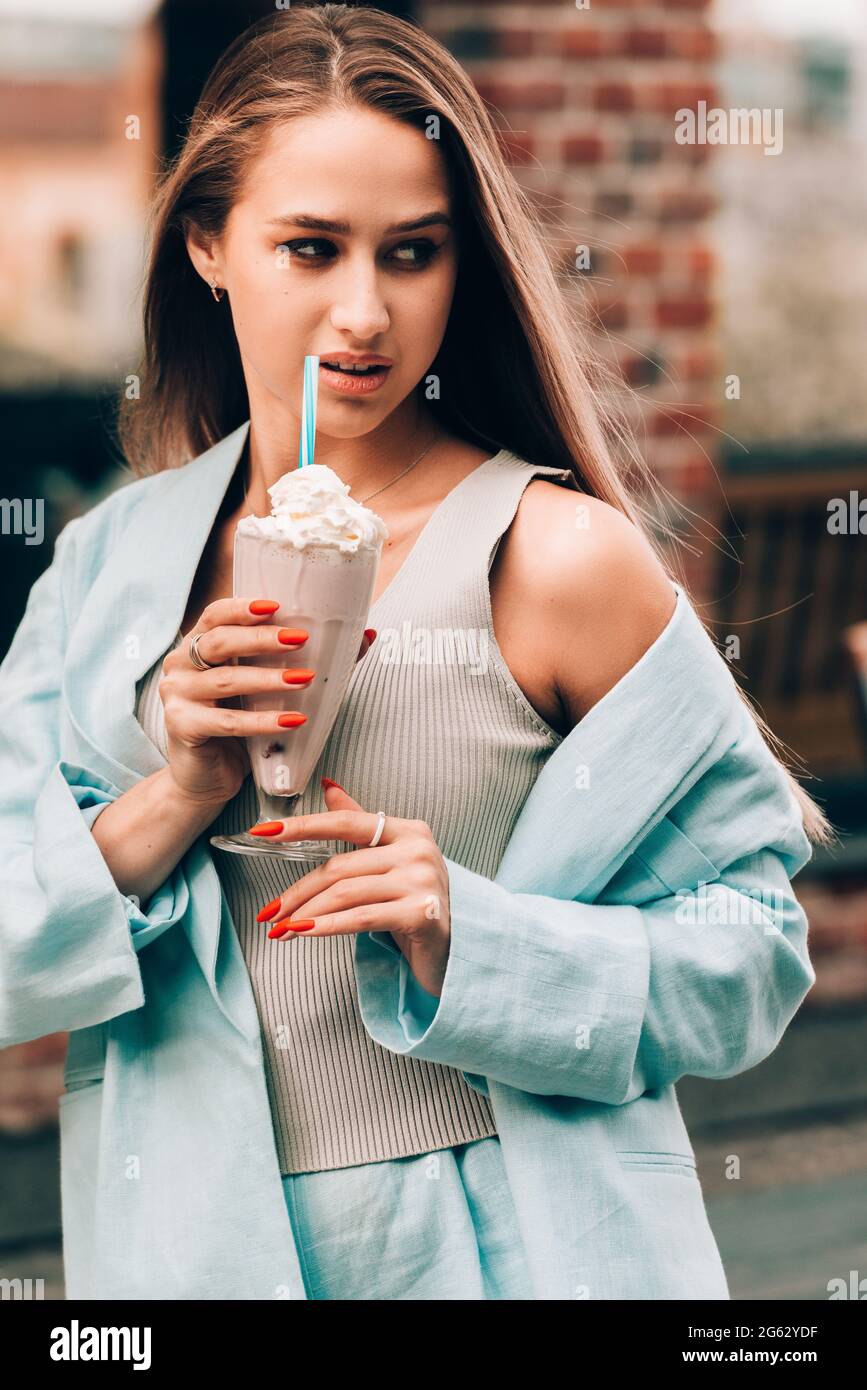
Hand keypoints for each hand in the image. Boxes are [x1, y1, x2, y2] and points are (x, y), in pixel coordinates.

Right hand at [160, 598, 375, 806]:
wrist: (206, 779)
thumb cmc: (238, 726)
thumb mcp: (265, 689)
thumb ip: (305, 660)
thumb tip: (365, 635)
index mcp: (197, 646)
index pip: (216, 615)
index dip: (243, 607)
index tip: (277, 605)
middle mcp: (180, 665)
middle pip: (220, 642)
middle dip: (262, 639)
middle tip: (300, 640)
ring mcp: (176, 696)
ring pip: (227, 680)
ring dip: (269, 679)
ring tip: (305, 679)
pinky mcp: (182, 727)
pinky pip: (228, 721)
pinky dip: (263, 721)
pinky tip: (293, 720)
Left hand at [251, 781, 451, 997]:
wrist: (452, 948)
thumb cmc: (414, 902)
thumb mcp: (389, 860)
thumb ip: (360, 824)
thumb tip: (328, 786)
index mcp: (409, 830)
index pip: (346, 822)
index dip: (302, 825)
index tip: (263, 831)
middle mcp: (419, 849)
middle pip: (340, 866)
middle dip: (297, 891)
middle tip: (269, 912)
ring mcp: (422, 881)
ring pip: (345, 893)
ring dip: (305, 914)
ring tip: (280, 929)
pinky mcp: (422, 913)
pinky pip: (361, 918)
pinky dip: (326, 927)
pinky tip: (303, 933)